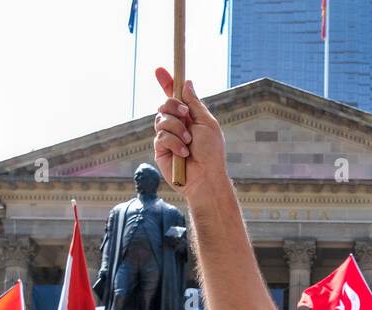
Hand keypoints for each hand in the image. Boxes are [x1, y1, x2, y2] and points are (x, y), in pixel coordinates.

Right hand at [153, 68, 227, 199]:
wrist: (205, 177)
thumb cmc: (211, 152)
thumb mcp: (206, 122)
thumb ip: (194, 103)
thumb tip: (186, 82)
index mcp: (189, 116)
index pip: (175, 96)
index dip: (167, 82)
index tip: (160, 70)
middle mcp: (177, 124)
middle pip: (164, 104)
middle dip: (173, 106)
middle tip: (185, 115)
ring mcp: (167, 136)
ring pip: (161, 119)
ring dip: (177, 129)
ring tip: (188, 142)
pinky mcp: (160, 149)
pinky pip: (160, 136)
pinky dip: (174, 143)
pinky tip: (183, 153)